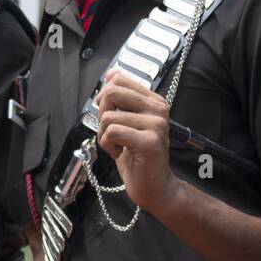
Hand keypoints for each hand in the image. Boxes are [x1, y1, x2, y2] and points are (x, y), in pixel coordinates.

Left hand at [95, 69, 178, 215]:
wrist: (154, 186)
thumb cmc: (137, 156)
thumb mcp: (126, 122)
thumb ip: (120, 99)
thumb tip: (111, 73)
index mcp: (153, 100)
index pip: (118, 80)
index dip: (105, 97)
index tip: (112, 115)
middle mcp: (158, 109)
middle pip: (112, 93)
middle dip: (102, 114)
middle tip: (113, 132)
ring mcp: (156, 125)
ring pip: (108, 116)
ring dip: (105, 136)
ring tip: (120, 146)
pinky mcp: (150, 141)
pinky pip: (112, 132)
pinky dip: (107, 145)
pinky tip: (120, 153)